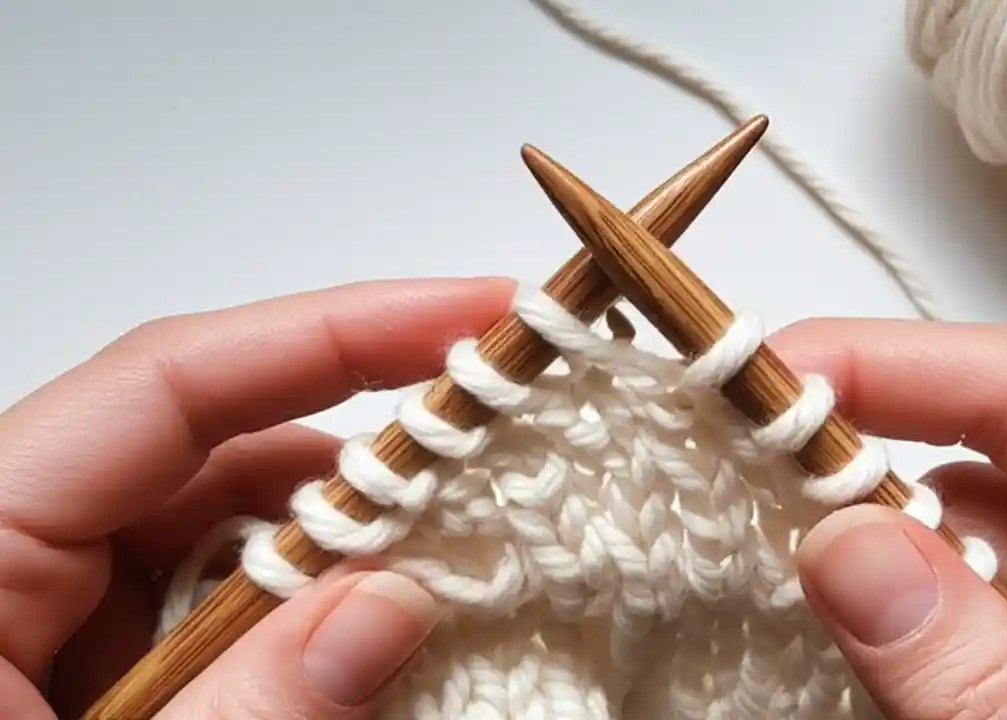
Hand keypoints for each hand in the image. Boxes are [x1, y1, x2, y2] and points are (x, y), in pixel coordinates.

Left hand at [0, 277, 513, 718]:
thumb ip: (244, 706)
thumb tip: (392, 605)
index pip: (168, 383)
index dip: (335, 332)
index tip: (476, 316)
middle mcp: (17, 550)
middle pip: (218, 454)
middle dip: (361, 470)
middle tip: (495, 476)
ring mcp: (59, 612)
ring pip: (234, 535)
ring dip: (344, 562)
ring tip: (453, 587)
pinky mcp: (97, 667)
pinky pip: (220, 611)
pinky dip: (306, 625)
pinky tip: (376, 651)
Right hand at [772, 320, 1006, 718]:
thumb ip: (983, 682)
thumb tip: (844, 552)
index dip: (897, 368)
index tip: (773, 375)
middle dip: (887, 522)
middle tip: (756, 523)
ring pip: (996, 568)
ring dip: (912, 612)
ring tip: (843, 657)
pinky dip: (942, 655)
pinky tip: (909, 685)